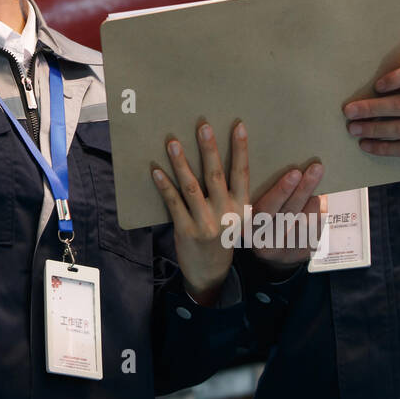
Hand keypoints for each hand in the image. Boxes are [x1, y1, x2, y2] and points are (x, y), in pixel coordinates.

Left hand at [152, 121, 249, 302]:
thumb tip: (214, 157)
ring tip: (173, 143)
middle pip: (216, 175)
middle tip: (203, 126)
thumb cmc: (222, 238)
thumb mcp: (236, 217)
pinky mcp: (186, 230)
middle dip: (209, 149)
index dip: (241, 149)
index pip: (243, 173)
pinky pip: (173, 203)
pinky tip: (156, 170)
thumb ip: (229, 193)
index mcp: (242, 206)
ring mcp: (205, 222)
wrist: (210, 272)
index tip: (239, 126)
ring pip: (192, 186)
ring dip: (181, 163)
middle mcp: (226, 213)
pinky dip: (164, 185)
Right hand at [249, 163, 325, 273]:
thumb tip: (290, 173)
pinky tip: (317, 209)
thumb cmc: (260, 225)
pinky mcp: (301, 255)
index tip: (295, 173)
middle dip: (304, 189)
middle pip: (289, 213)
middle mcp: (266, 243)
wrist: (269, 257)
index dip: (281, 191)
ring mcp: (285, 252)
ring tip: (315, 194)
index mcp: (249, 229)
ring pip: (305, 223)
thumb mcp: (252, 214)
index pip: (266, 209)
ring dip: (313, 204)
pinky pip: (315, 232)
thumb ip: (262, 200)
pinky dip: (318, 218)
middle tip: (317, 169)